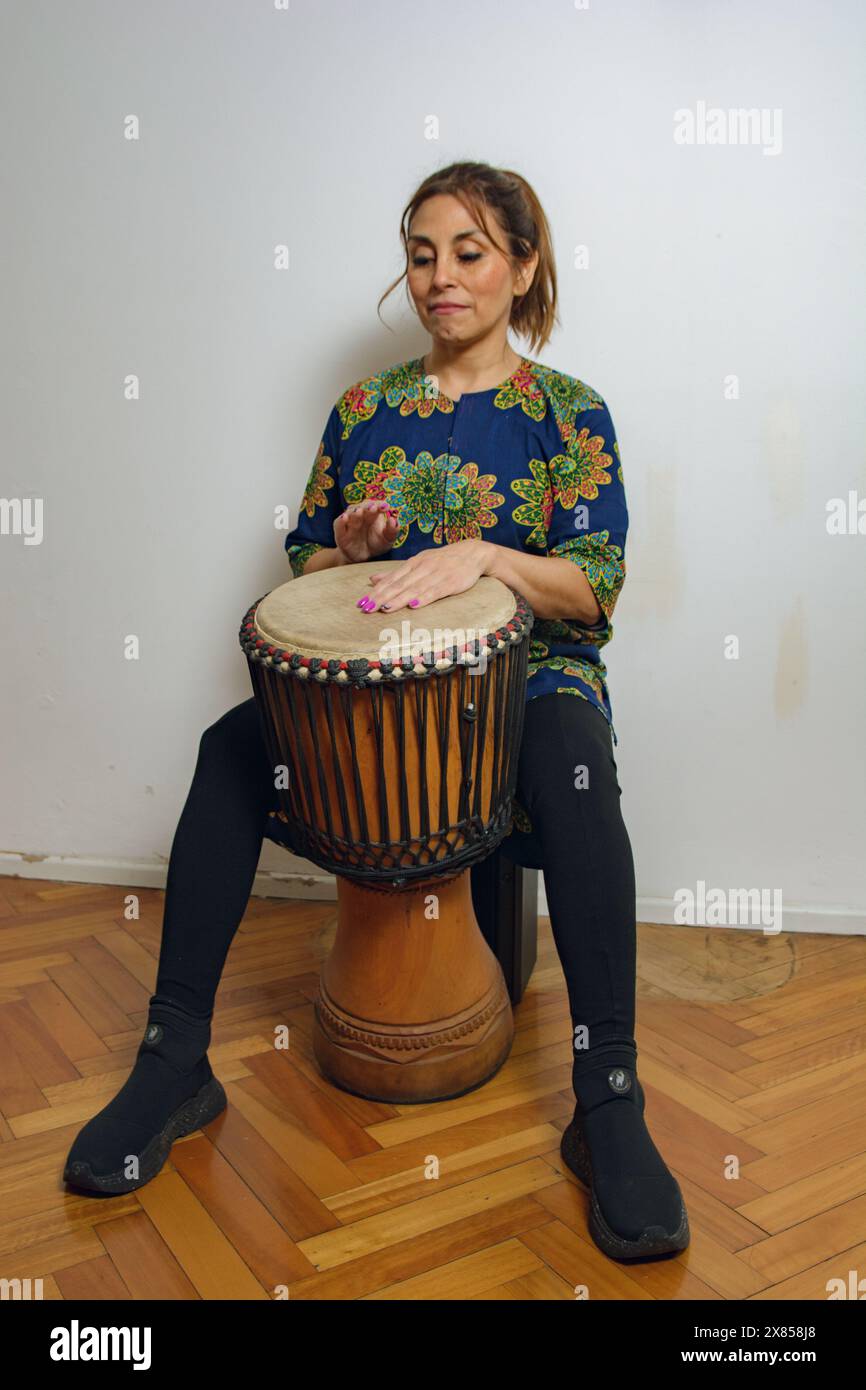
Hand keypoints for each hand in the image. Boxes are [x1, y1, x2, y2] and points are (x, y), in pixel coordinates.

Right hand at [334, 500, 399, 562]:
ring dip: (355, 511)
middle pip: (363, 506)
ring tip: (360, 512)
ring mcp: (350, 522)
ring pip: (351, 512)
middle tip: (374, 507)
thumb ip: (392, 531)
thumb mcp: (387, 540)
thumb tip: (394, 520)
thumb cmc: (376, 544)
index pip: (376, 505)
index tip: (386, 507)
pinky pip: (338, 523)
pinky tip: (344, 517)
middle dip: (368, 506)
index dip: (380, 505)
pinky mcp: (340, 531)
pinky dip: (341, 520)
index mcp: (373, 514)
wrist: (363, 558)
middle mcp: (361, 515)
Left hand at [357, 539, 492, 612]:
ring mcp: (436, 574)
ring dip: (398, 599)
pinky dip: (423, 598)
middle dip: (381, 597)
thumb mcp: (418, 562)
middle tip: (366, 608)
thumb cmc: (443, 561)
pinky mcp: (450, 583)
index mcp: (413, 563)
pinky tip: (413, 605)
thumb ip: (396, 572)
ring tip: (384, 609)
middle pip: (398, 585)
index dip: (375, 591)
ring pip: (414, 589)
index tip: (361, 603)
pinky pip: (435, 591)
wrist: (473, 553)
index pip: (390, 580)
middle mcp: (422, 568)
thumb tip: (372, 579)